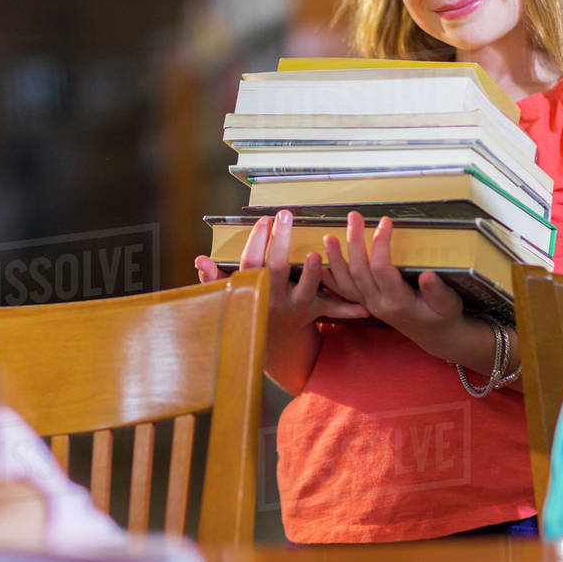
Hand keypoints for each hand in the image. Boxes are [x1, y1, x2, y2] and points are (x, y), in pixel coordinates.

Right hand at [197, 211, 369, 394]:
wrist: (271, 345)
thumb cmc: (249, 310)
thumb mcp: (230, 297)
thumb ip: (216, 279)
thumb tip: (199, 259)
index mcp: (253, 290)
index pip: (251, 263)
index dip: (256, 242)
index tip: (263, 221)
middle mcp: (273, 299)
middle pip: (277, 269)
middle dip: (281, 242)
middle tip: (285, 216)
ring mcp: (295, 306)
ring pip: (305, 290)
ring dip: (313, 274)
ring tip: (316, 253)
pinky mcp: (314, 312)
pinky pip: (332, 311)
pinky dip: (348, 309)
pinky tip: (363, 307)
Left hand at [324, 213, 467, 357]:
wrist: (434, 335)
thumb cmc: (444, 316)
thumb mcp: (449, 305)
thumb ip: (438, 292)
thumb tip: (427, 275)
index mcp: (398, 301)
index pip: (382, 268)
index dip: (381, 244)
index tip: (385, 221)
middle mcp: (378, 304)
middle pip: (359, 271)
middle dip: (355, 242)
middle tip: (354, 216)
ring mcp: (368, 305)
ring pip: (345, 282)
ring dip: (336, 259)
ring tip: (328, 236)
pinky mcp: (364, 304)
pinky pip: (342, 292)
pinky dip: (330, 279)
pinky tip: (320, 265)